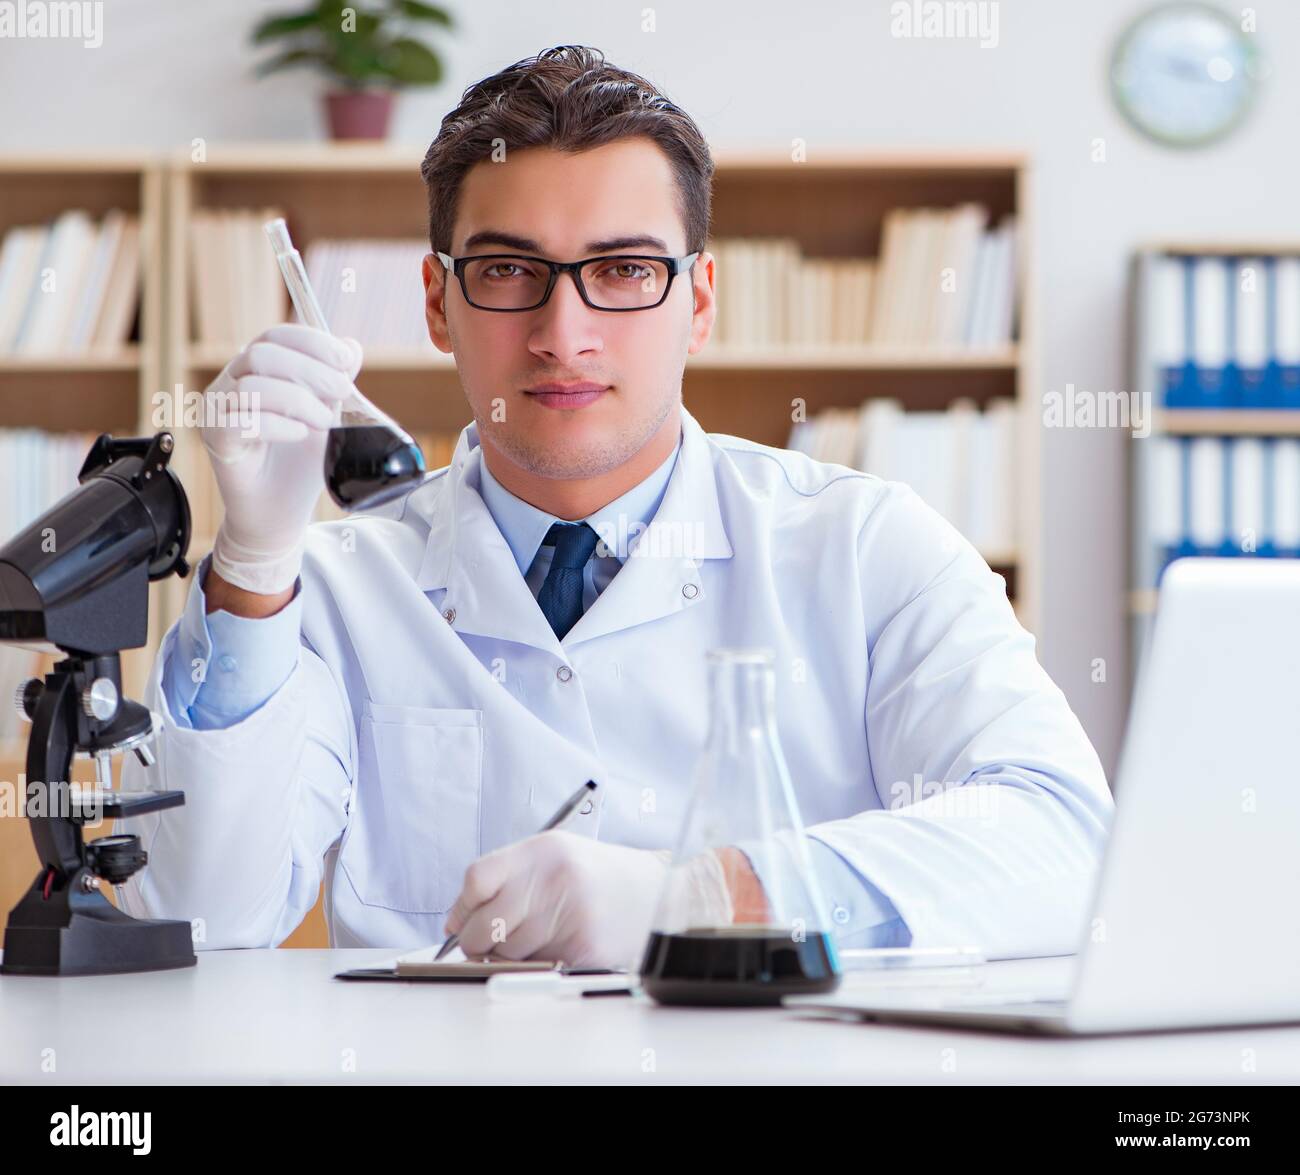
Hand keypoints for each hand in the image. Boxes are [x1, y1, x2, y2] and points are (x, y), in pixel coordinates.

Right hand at [202, 324, 361, 595]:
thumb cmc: (300, 462)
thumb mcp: (327, 415)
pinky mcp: (215, 440)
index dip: (312, 342)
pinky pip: (239, 421)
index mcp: (256, 369)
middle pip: (262, 354)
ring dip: (297, 401)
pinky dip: (276, 424)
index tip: (346, 361)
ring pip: (252, 385)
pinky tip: (299, 434)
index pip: (276, 336)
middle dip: (310, 370)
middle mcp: (230, 382)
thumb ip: (335, 381)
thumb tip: (352, 346)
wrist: (281, 511)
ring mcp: (217, 410)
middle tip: (343, 392)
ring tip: (323, 423)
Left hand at [444, 831, 746, 969]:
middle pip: (483, 923)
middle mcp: (556, 879)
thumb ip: (509, 877)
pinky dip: (534, 966)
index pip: (478, 878)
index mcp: (545, 850)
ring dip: (508, 955)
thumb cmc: (601, 877)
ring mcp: (570, 915)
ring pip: (506, 953)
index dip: (462, 905)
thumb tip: (458, 918)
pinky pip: (534, 968)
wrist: (662, 895)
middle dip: (477, 941)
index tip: (461, 918)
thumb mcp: (558, 856)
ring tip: (537, 938)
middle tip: (488, 942)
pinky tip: (554, 949)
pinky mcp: (583, 948)